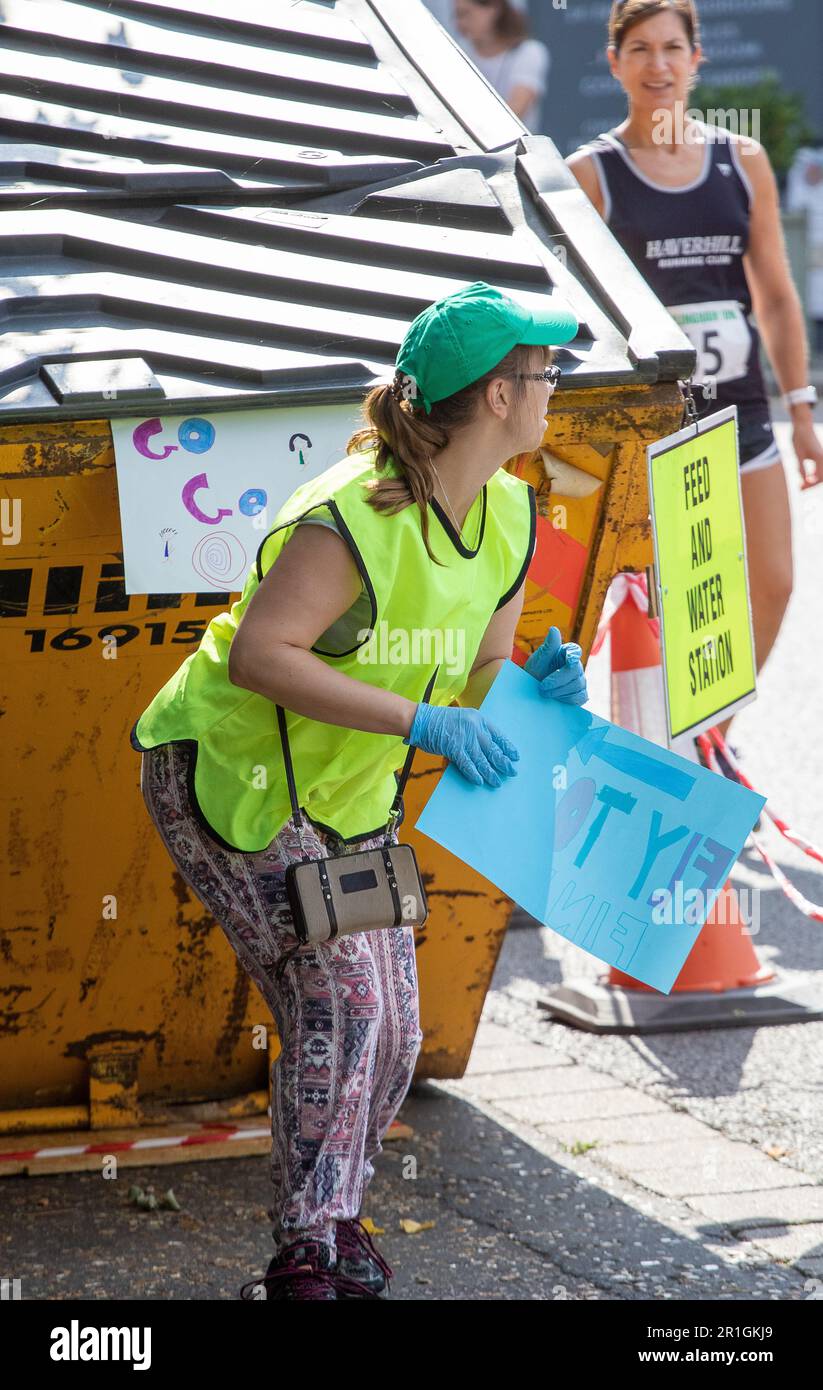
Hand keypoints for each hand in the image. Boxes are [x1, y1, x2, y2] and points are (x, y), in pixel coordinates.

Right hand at [404, 703, 518, 786]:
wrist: (421, 719)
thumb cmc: (439, 721)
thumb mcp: (462, 720)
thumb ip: (474, 732)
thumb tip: (485, 750)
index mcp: (478, 719)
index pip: (498, 734)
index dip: (507, 746)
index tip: (515, 756)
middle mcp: (474, 727)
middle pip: (493, 748)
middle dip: (503, 762)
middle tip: (512, 772)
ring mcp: (465, 738)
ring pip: (482, 759)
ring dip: (490, 773)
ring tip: (497, 782)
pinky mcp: (454, 748)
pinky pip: (467, 764)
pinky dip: (474, 774)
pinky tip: (480, 781)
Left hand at [525, 625, 587, 704]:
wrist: (533, 689)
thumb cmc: (536, 671)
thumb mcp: (539, 658)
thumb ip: (549, 645)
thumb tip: (553, 629)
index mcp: (567, 652)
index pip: (575, 651)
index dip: (574, 656)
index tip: (570, 661)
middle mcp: (577, 665)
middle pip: (575, 671)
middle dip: (557, 680)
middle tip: (542, 687)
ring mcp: (580, 680)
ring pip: (577, 686)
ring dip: (559, 691)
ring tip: (544, 693)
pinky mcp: (580, 694)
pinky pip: (580, 697)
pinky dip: (568, 699)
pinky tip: (556, 699)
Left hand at [792, 420, 822, 488]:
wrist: (802, 426)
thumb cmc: (799, 439)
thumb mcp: (798, 455)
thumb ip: (802, 468)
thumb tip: (805, 481)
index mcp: (819, 458)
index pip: (819, 478)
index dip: (810, 485)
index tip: (801, 488)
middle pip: (822, 478)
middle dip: (812, 485)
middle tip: (801, 488)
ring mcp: (822, 457)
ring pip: (822, 474)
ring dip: (813, 481)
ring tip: (802, 485)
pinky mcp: (819, 456)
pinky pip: (820, 469)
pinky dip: (814, 475)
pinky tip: (806, 477)